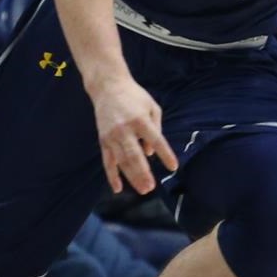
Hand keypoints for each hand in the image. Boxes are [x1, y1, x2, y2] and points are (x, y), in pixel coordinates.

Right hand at [91, 77, 178, 194]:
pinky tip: (118, 188)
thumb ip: (156, 128)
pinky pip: (107, 161)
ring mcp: (112, 136)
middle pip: (135, 155)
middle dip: (143, 173)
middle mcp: (125, 129)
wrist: (108, 87)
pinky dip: (112, 176)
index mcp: (141, 119)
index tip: (173, 167)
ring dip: (131, 177)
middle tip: (151, 188)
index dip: (165, 154)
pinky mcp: (103, 140)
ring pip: (122, 161)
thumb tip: (151, 153)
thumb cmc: (134, 97)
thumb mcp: (152, 107)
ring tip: (142, 190)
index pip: (156, 140)